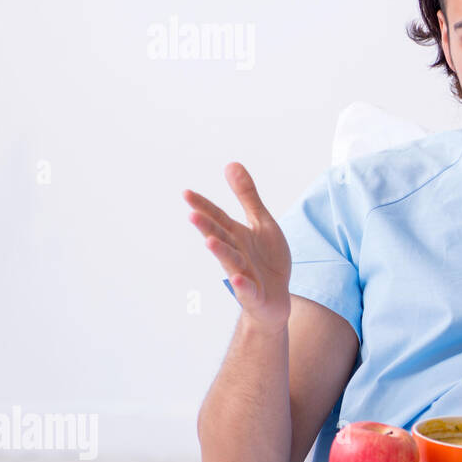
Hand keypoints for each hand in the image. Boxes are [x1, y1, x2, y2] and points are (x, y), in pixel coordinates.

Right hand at [183, 163, 291, 330]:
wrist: (276, 297)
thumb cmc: (266, 258)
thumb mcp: (261, 222)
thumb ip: (247, 196)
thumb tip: (231, 163)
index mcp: (237, 235)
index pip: (218, 217)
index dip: (204, 206)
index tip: (186, 193)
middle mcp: (236, 253)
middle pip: (220, 237)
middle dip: (207, 227)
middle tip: (192, 214)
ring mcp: (243, 274)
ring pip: (230, 261)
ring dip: (220, 252)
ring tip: (210, 241)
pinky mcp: (254, 294)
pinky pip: (247, 290)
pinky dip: (242, 285)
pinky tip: (236, 278)